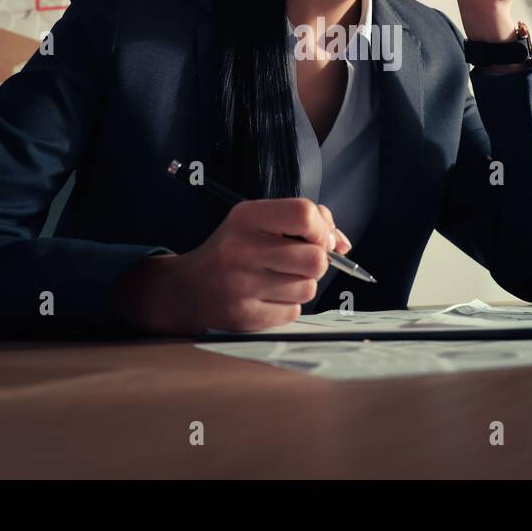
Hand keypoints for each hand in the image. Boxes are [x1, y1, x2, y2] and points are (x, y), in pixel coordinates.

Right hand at [111, 198, 351, 334]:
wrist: (189, 289)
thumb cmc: (235, 249)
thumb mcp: (259, 221)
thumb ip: (305, 222)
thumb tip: (343, 244)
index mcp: (246, 217)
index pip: (304, 214)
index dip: (322, 229)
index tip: (318, 238)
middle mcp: (241, 249)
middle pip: (315, 259)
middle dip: (317, 262)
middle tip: (298, 262)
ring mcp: (241, 285)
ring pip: (308, 288)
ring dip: (301, 284)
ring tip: (276, 279)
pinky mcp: (245, 316)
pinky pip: (294, 311)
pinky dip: (288, 305)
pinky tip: (265, 296)